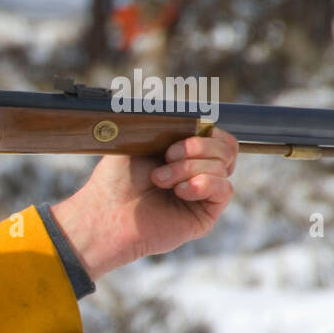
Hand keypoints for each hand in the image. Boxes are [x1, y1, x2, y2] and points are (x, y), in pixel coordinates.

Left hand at [50, 128, 238, 279]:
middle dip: (196, 147)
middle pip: (226, 147)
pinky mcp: (205, 214)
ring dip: (188, 168)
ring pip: (223, 166)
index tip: (174, 138)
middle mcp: (196, 172)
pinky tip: (179, 191)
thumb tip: (196, 118)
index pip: (216, 134)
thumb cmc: (116, 179)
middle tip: (166, 157)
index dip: (204, 131)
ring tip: (160, 180)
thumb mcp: (140, 141)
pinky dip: (203, 184)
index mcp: (183, 152)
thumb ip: (170, 127)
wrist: (107, 212)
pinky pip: (224, 189)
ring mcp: (202, 193)